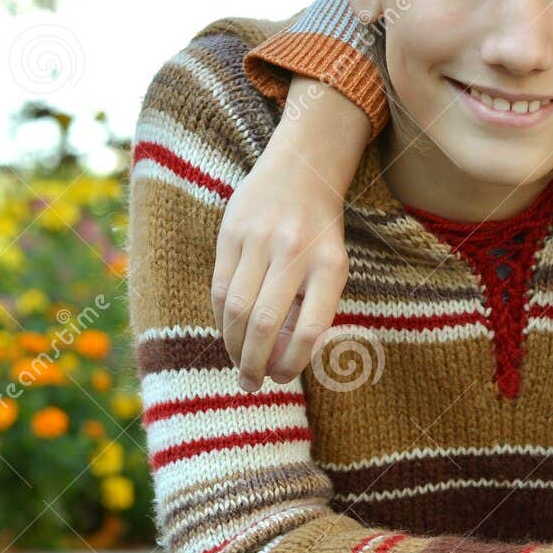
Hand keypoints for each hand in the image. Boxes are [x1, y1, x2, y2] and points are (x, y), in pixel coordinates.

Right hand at [210, 78, 364, 388]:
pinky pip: (220, 287)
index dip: (293, 363)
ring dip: (233, 345)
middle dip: (254, 363)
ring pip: (237, 309)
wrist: (302, 168)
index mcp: (331, 264)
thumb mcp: (332, 265)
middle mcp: (296, 250)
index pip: (311, 329)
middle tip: (251, 384)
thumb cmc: (319, 231)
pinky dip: (221, 318)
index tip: (283, 378)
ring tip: (237, 363)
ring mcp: (261, 239)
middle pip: (267, 324)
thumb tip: (282, 362)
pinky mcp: (232, 231)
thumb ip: (312, 307)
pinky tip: (227, 331)